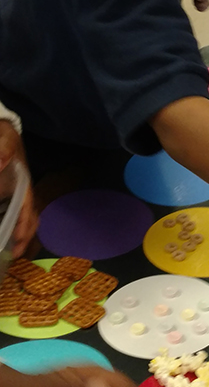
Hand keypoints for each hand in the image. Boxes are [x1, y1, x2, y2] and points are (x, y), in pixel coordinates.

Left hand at [0, 120, 37, 256]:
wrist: (3, 131)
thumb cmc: (5, 135)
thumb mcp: (5, 136)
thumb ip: (4, 149)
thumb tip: (0, 164)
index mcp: (23, 183)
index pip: (28, 209)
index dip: (24, 226)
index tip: (19, 241)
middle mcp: (21, 192)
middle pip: (28, 219)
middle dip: (23, 238)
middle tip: (13, 255)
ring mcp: (13, 194)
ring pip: (19, 218)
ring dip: (15, 234)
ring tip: (8, 251)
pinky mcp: (6, 194)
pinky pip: (9, 213)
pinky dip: (7, 225)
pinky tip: (2, 232)